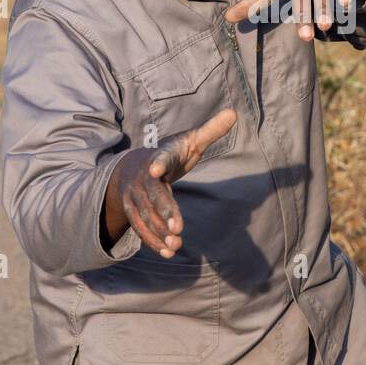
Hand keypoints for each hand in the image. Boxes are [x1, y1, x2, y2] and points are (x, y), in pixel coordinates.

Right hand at [104, 108, 236, 257]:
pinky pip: (140, 228)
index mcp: (160, 156)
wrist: (132, 167)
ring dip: (158, 232)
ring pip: (144, 216)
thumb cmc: (170, 154)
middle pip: (152, 195)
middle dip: (163, 211)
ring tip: (176, 245)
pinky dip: (152, 241)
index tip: (157, 168)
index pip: (159, 159)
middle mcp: (144, 178)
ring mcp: (136, 197)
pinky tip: (168, 251)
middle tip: (177, 228)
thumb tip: (234, 113)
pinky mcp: (134, 213)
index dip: (159, 163)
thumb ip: (210, 130)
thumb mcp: (189, 141)